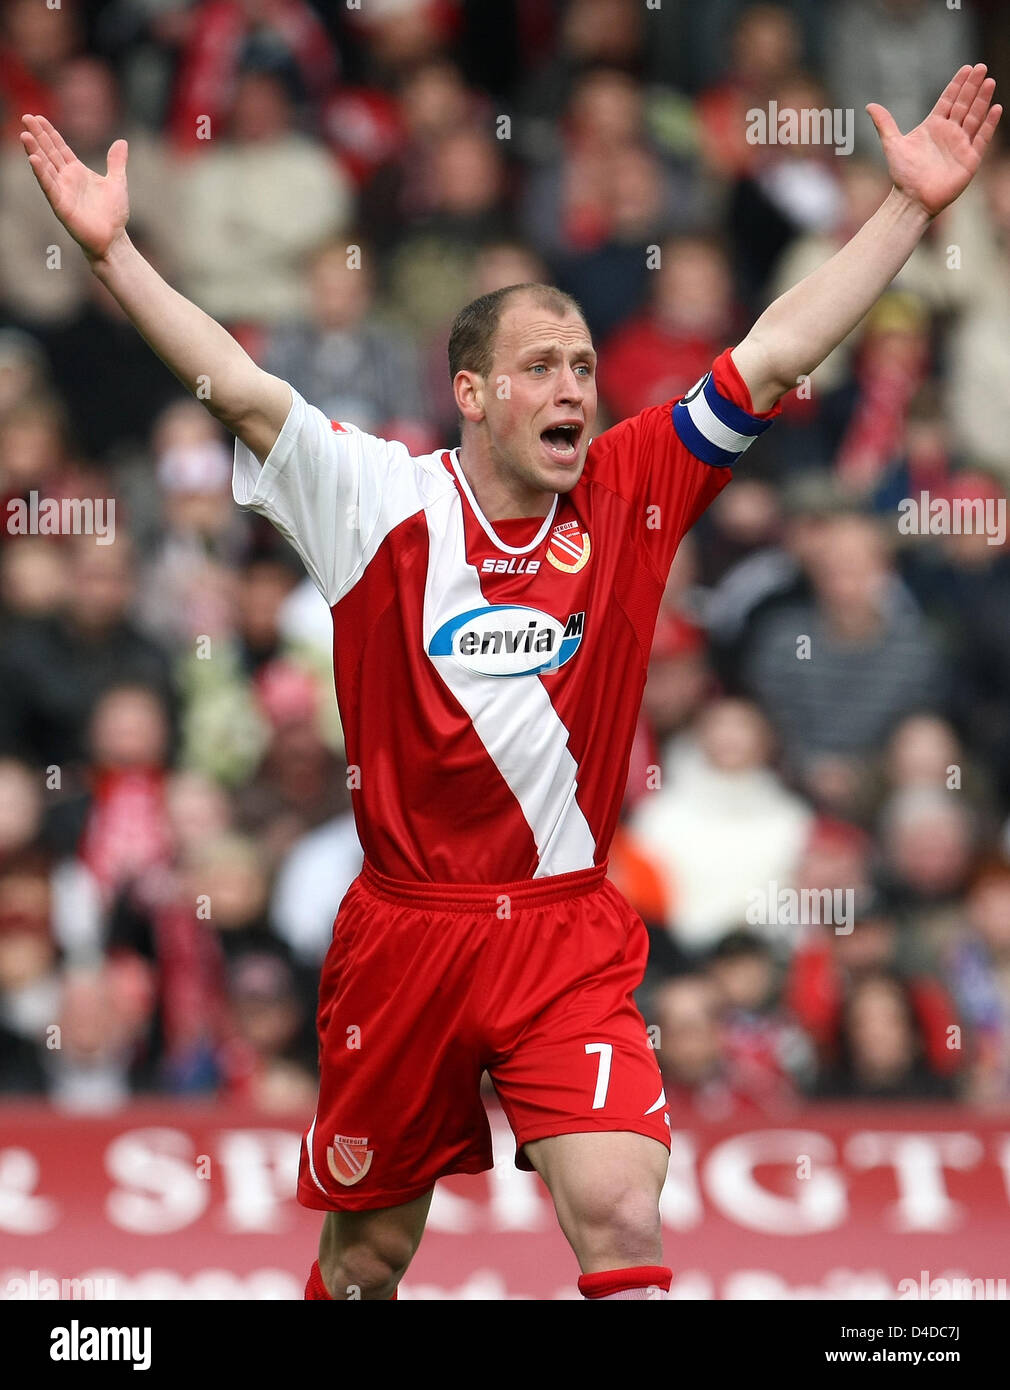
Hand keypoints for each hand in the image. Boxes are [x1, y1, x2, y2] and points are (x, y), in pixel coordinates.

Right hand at [19, 113, 129, 261]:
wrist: (113, 239)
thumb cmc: (113, 214)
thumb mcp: (117, 182)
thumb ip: (116, 162)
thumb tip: (122, 142)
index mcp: (77, 171)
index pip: (59, 147)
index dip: (49, 133)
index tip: (38, 117)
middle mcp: (66, 179)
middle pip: (49, 152)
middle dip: (38, 135)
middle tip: (26, 117)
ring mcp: (62, 192)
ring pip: (45, 167)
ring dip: (35, 151)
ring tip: (24, 135)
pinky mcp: (61, 206)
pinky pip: (49, 187)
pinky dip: (42, 173)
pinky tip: (33, 159)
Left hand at [867, 64, 1001, 218]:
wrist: (912, 200)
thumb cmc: (903, 175)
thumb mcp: (892, 145)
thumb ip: (884, 124)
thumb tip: (869, 105)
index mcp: (933, 126)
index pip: (949, 100)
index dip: (957, 84)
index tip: (967, 68)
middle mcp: (950, 132)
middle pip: (964, 104)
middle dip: (972, 86)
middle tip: (981, 67)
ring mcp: (961, 144)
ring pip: (975, 117)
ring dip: (982, 99)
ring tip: (989, 81)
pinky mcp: (970, 159)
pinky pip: (982, 138)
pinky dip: (989, 124)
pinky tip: (996, 108)